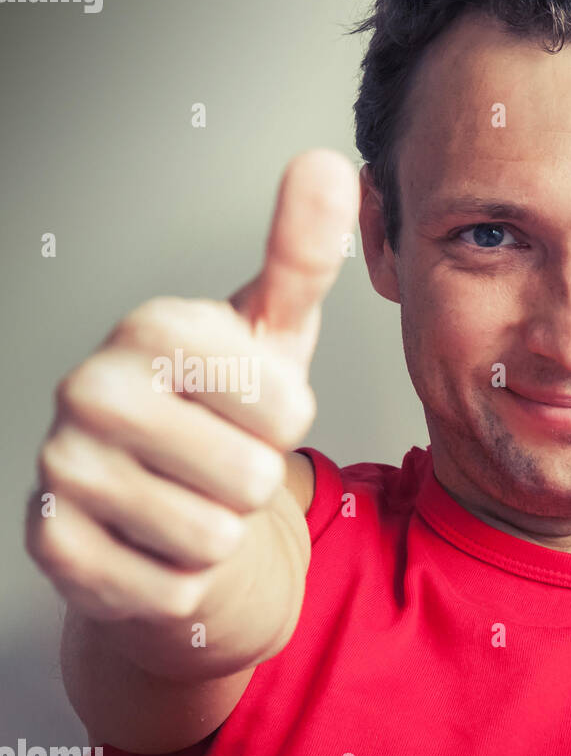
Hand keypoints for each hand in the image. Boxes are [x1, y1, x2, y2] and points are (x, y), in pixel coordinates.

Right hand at [26, 149, 357, 620]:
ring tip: (187, 500)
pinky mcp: (55, 550)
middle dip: (254, 484)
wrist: (162, 510)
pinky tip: (155, 543)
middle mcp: (88, 390)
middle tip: (217, 461)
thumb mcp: (274, 337)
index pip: (284, 407)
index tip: (253, 409)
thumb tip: (330, 166)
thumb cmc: (223, 418)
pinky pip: (176, 589)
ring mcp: (62, 471)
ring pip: (213, 537)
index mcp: (149, 328)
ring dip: (220, 534)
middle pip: (251, 477)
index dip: (287, 425)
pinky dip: (184, 582)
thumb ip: (302, 257)